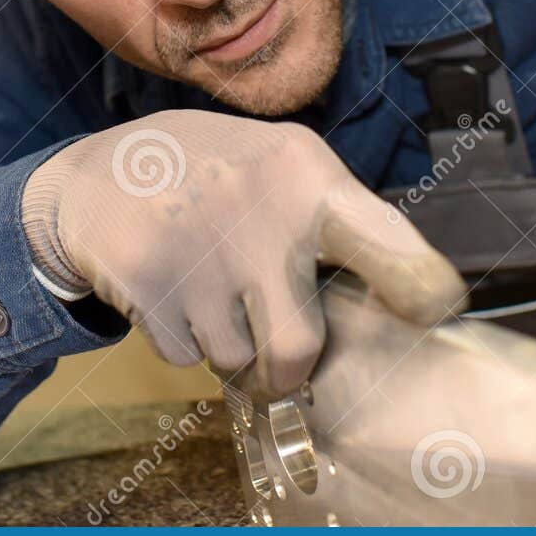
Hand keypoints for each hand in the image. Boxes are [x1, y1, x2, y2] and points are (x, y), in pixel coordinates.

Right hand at [20, 112, 464, 398]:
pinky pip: (185, 357)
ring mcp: (198, 251)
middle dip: (286, 373)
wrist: (96, 171)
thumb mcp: (279, 162)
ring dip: (228, 351)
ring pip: (236, 361)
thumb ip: (335, 219)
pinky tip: (171, 292)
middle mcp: (258, 213)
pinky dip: (182, 341)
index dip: (420, 284)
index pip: (384, 238)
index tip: (440, 308)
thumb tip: (412, 299)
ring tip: (210, 297)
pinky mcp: (147, 283)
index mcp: (306, 174)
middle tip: (278, 364)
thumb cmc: (213, 176)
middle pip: (298, 349)